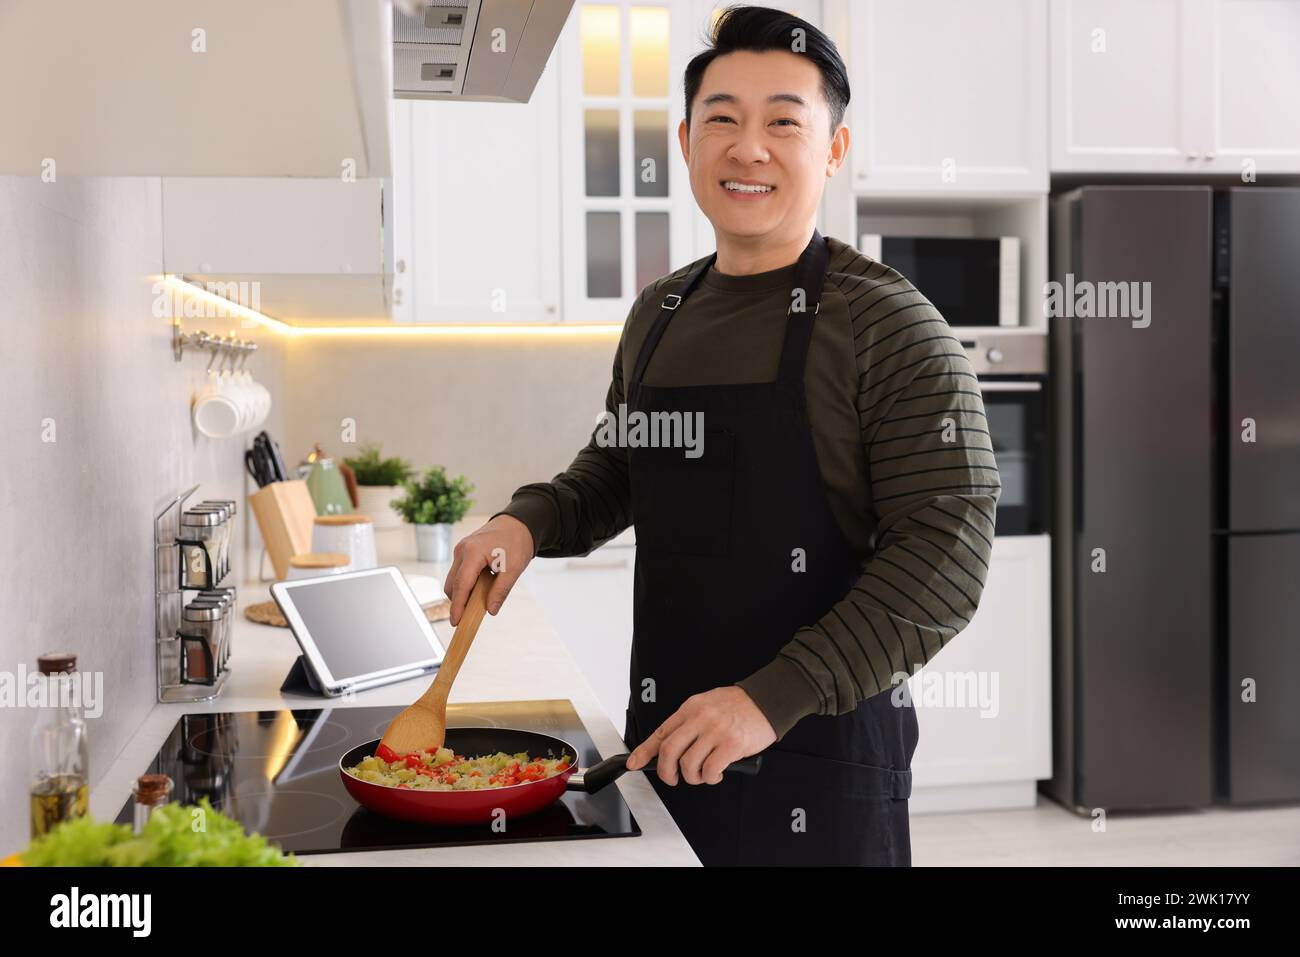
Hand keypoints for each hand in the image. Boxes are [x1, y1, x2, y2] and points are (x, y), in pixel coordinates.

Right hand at [443, 514, 535, 624]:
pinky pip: (459, 573)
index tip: (455, 622)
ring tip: (479, 602)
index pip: (462, 584)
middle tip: (470, 618)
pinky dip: (466, 584)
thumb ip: (501, 590)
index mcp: (473, 552)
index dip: (458, 606)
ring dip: (463, 593)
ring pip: (454, 579)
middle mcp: (462, 550)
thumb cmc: (517, 542)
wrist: (518, 522)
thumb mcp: (514, 568)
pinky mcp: (463, 552)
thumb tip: (490, 610)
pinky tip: (479, 589)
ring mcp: (461, 550)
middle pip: (453, 584)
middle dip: (458, 602)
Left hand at [625, 686, 775, 785]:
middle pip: (669, 751)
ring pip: (689, 765)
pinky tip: (717, 773)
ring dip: (693, 777)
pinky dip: (711, 778)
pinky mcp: (731, 745)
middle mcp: (700, 718)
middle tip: (673, 778)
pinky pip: (710, 771)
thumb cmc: (738, 705)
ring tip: (703, 774)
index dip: (644, 751)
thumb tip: (670, 747)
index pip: (661, 732)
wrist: (767, 700)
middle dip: (666, 772)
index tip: (634, 763)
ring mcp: (715, 731)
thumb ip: (689, 723)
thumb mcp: (707, 705)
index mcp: (691, 708)